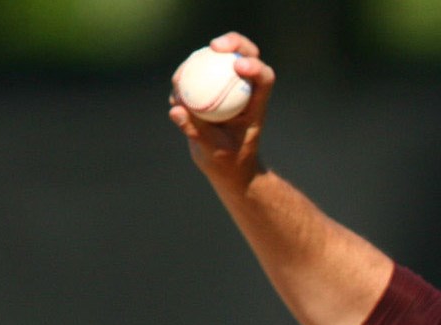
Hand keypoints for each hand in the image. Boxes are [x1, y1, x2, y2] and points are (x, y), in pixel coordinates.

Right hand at [168, 32, 274, 188]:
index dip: (255, 66)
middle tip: (213, 46)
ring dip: (199, 60)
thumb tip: (176, 109)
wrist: (225, 167)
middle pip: (244, 55)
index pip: (264, 77)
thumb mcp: (213, 151)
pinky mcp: (209, 88)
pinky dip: (185, 78)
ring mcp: (226, 85)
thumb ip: (196, 131)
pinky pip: (197, 74)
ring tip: (179, 80)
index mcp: (256, 103)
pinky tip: (176, 91)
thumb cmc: (228, 162)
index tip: (238, 67)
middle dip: (233, 42)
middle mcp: (244, 89)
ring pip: (217, 60)